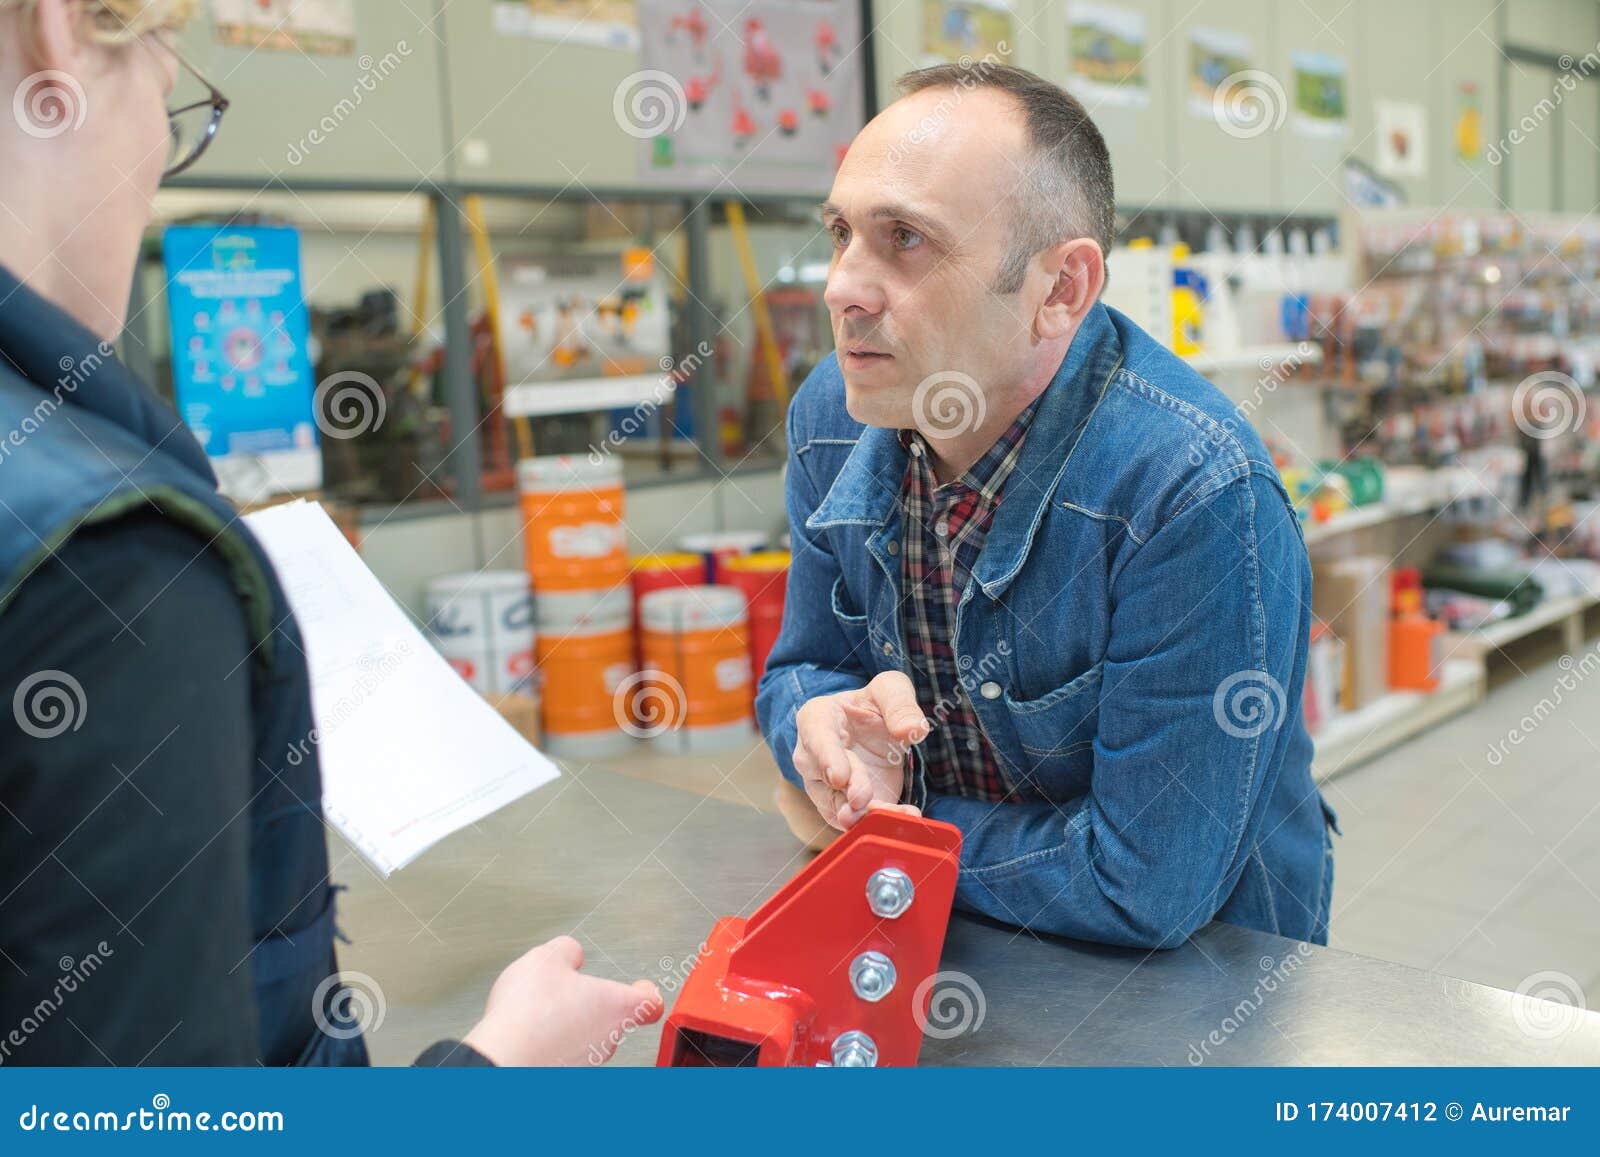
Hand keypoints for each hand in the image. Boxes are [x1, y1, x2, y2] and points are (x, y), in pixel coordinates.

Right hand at [461, 935, 661, 1065]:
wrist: (502, 1060)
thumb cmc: (529, 1014)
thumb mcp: (547, 959)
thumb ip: (568, 950)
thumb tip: (572, 954)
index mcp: (616, 1007)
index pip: (650, 1003)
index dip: (645, 992)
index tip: (641, 986)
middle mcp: (608, 1040)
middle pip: (614, 1019)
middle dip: (593, 1004)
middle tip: (569, 992)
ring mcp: (586, 1063)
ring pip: (588, 1038)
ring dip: (570, 1025)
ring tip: (541, 1013)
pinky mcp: (563, 1076)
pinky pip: (564, 1056)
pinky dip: (552, 1045)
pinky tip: (529, 1034)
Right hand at [792, 671, 929, 829]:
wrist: (869, 731)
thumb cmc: (870, 705)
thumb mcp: (889, 689)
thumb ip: (900, 704)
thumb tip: (912, 730)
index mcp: (816, 719)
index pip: (817, 738)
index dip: (826, 758)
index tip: (839, 777)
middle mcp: (813, 758)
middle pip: (826, 779)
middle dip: (847, 790)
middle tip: (863, 799)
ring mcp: (825, 787)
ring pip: (838, 807)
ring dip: (863, 816)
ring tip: (891, 817)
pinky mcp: (846, 807)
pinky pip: (856, 821)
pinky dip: (879, 822)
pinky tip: (904, 818)